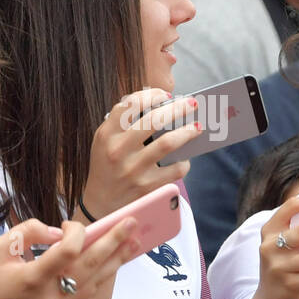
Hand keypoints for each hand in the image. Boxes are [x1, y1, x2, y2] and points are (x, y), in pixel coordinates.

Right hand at [0, 217, 141, 298]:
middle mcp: (51, 297)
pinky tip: (112, 263)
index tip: (71, 224)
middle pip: (91, 265)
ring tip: (134, 242)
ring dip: (116, 260)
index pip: (68, 251)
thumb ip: (29, 233)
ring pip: (96, 281)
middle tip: (133, 223)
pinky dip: (100, 277)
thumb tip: (59, 233)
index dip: (76, 233)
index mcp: (32, 278)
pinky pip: (89, 294)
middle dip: (114, 242)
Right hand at [81, 89, 200, 219]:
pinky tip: (186, 158)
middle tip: (193, 103)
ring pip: (168, 143)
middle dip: (177, 108)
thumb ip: (124, 123)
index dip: (150, 95)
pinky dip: (184, 162)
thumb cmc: (109, 165)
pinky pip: (175, 169)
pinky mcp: (147, 186)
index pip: (129, 105)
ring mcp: (133, 169)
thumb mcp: (106, 141)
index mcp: (106, 134)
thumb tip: (162, 104)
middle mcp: (118, 150)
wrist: (101, 203)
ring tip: (197, 127)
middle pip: (153, 120)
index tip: (165, 94)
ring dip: (188, 132)